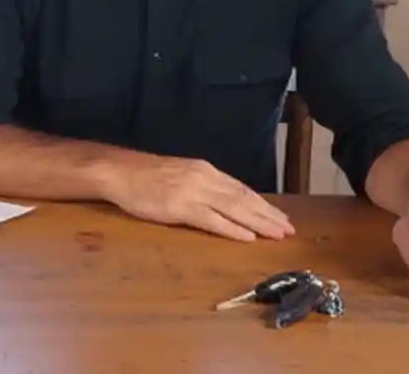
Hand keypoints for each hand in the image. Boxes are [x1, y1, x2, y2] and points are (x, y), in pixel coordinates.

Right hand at [101, 155, 295, 241]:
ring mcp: (193, 192)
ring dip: (259, 223)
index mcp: (206, 171)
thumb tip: (224, 200)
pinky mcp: (180, 207)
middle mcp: (205, 179)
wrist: (120, 172)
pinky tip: (247, 237)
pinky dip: (232, 229)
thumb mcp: (181, 175)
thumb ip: (202, 186)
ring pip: (234, 208)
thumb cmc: (146, 176)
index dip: (263, 204)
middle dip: (268, 215)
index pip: (241, 189)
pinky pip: (212, 220)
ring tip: (277, 234)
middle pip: (244, 198)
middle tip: (288, 229)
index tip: (280, 216)